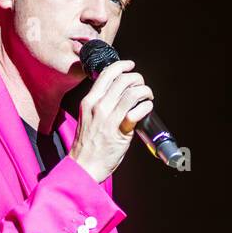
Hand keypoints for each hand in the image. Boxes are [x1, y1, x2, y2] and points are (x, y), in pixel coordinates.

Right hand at [69, 59, 154, 182]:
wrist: (83, 166)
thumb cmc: (86, 145)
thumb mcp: (87, 118)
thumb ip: (98, 105)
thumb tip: (117, 95)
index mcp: (89, 101)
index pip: (107, 74)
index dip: (122, 66)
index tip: (130, 66)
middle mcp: (98, 107)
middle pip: (123, 80)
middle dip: (137, 79)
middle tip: (142, 86)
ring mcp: (109, 118)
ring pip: (132, 92)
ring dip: (145, 91)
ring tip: (148, 96)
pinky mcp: (120, 131)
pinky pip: (137, 110)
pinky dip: (146, 106)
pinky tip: (147, 108)